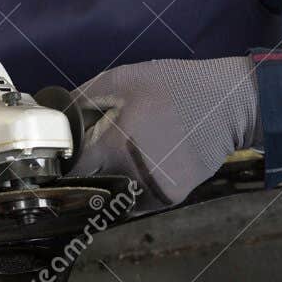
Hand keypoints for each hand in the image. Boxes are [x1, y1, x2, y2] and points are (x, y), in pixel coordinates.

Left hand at [39, 56, 260, 208]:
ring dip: (108, 183)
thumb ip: (81, 102)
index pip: (71, 170)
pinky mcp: (168, 198)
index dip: (61, 165)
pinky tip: (142, 165)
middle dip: (84, 174)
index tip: (57, 160)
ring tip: (120, 158)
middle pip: (90, 186)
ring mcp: (151, 190)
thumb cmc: (172, 87)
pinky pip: (136, 201)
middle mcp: (130, 175)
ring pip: (112, 197)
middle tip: (88, 157)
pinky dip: (131, 188)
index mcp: (113, 145)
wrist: (228, 105)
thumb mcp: (119, 81)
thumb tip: (53, 119)